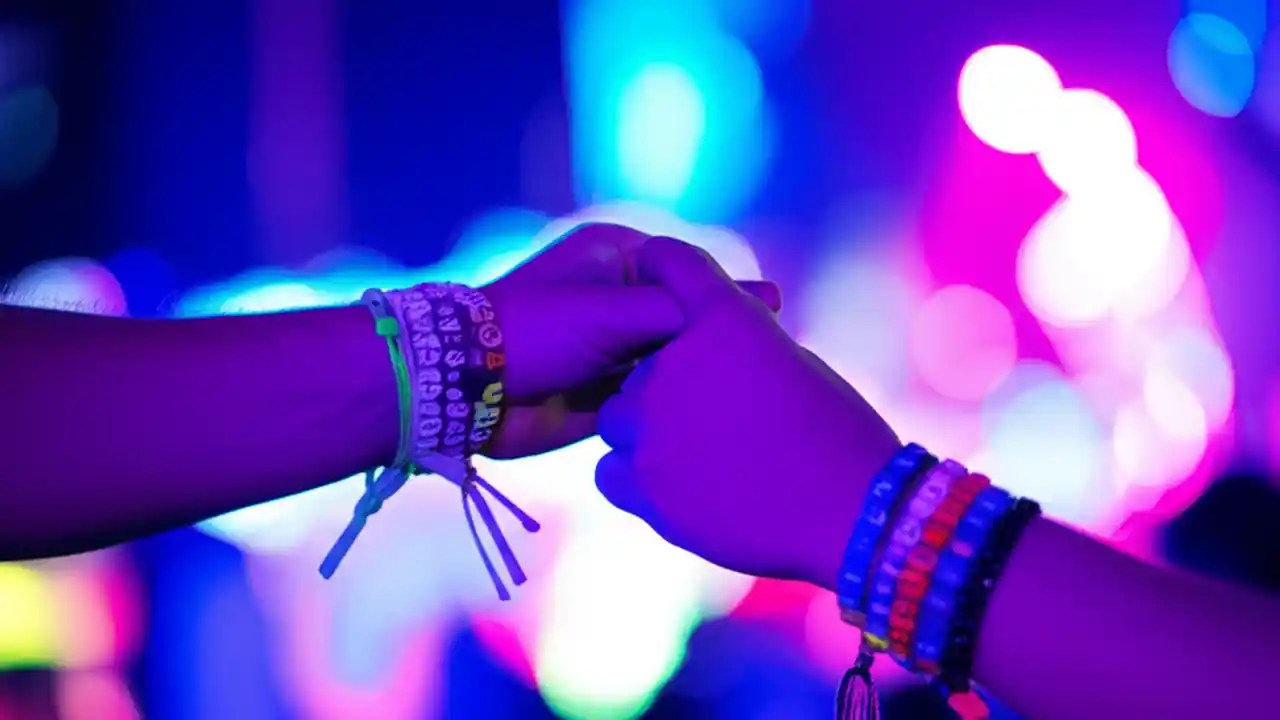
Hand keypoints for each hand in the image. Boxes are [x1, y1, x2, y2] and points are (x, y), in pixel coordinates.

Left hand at [481, 224, 780, 458]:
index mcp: (617, 258)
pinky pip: (653, 397)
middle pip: (685, 321)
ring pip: (672, 362)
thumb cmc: (536, 332)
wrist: (468, 389)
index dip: (726, 299)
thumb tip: (769, 298)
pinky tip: (709, 421)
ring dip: (695, 380)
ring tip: (743, 397)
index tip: (769, 320)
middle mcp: (618, 299)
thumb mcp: (617, 311)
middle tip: (765, 364)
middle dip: (714, 343)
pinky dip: (672, 407)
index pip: (691, 275)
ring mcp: (612, 348)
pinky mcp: (605, 393)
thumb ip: (686, 310)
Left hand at [594, 237, 900, 589]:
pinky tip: (681, 486)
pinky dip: (636, 478)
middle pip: (639, 356)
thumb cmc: (838, 436)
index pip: (667, 261)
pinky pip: (611, 471)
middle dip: (665, 380)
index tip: (667, 286)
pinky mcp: (643, 486)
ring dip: (647, 430)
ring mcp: (651, 427)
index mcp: (721, 317)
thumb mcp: (792, 361)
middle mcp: (672, 363)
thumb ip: (737, 345)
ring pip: (618, 417)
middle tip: (717, 417)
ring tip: (703, 456)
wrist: (853, 515)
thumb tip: (703, 352)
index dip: (664, 271)